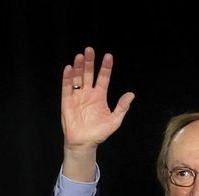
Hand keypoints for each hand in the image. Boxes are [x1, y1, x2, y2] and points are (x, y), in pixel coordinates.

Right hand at [60, 47, 134, 178]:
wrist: (85, 143)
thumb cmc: (99, 132)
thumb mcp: (114, 120)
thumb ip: (122, 107)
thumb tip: (131, 94)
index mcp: (100, 96)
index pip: (103, 77)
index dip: (105, 67)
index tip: (108, 56)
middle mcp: (88, 93)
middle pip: (88, 73)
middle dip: (89, 62)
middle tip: (90, 50)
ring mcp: (77, 96)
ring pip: (77, 77)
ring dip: (78, 67)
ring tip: (80, 56)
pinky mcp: (67, 101)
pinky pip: (67, 87)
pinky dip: (67, 78)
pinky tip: (69, 68)